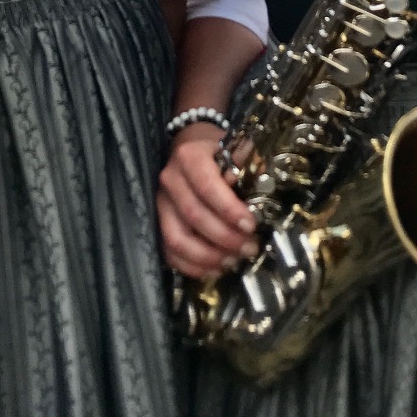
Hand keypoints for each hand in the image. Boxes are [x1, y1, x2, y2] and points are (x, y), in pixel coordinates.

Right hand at [157, 124, 258, 277]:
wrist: (192, 148)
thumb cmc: (217, 151)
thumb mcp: (235, 147)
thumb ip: (247, 165)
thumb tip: (258, 188)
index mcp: (190, 157)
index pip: (207, 187)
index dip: (229, 209)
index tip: (250, 225)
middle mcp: (171, 179)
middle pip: (194, 215)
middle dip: (225, 237)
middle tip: (249, 247)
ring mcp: (161, 203)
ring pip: (178, 238)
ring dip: (208, 256)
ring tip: (233, 260)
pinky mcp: (158, 222)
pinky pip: (170, 252)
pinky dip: (192, 266)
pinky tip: (215, 268)